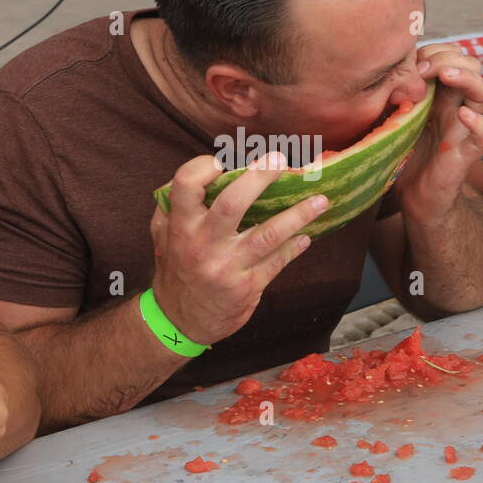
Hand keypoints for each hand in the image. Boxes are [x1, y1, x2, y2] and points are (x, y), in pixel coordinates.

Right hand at [150, 153, 327, 344]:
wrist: (180, 321)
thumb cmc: (176, 271)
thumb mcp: (162, 237)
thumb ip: (172, 207)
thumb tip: (198, 174)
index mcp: (181, 226)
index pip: (185, 185)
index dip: (202, 167)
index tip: (221, 162)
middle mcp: (203, 244)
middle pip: (232, 203)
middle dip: (260, 177)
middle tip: (281, 161)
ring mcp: (228, 266)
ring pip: (266, 234)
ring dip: (297, 215)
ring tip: (320, 200)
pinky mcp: (247, 286)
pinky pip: (277, 262)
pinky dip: (294, 247)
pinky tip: (306, 236)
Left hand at [394, 44, 482, 226]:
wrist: (413, 199)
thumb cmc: (403, 156)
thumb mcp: (391, 118)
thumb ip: (391, 95)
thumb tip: (379, 69)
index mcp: (441, 96)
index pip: (453, 56)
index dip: (436, 50)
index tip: (411, 61)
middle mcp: (456, 107)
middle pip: (473, 66)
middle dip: (448, 58)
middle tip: (421, 69)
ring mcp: (464, 130)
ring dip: (468, 79)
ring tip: (446, 76)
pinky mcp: (466, 155)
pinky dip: (479, 123)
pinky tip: (462, 115)